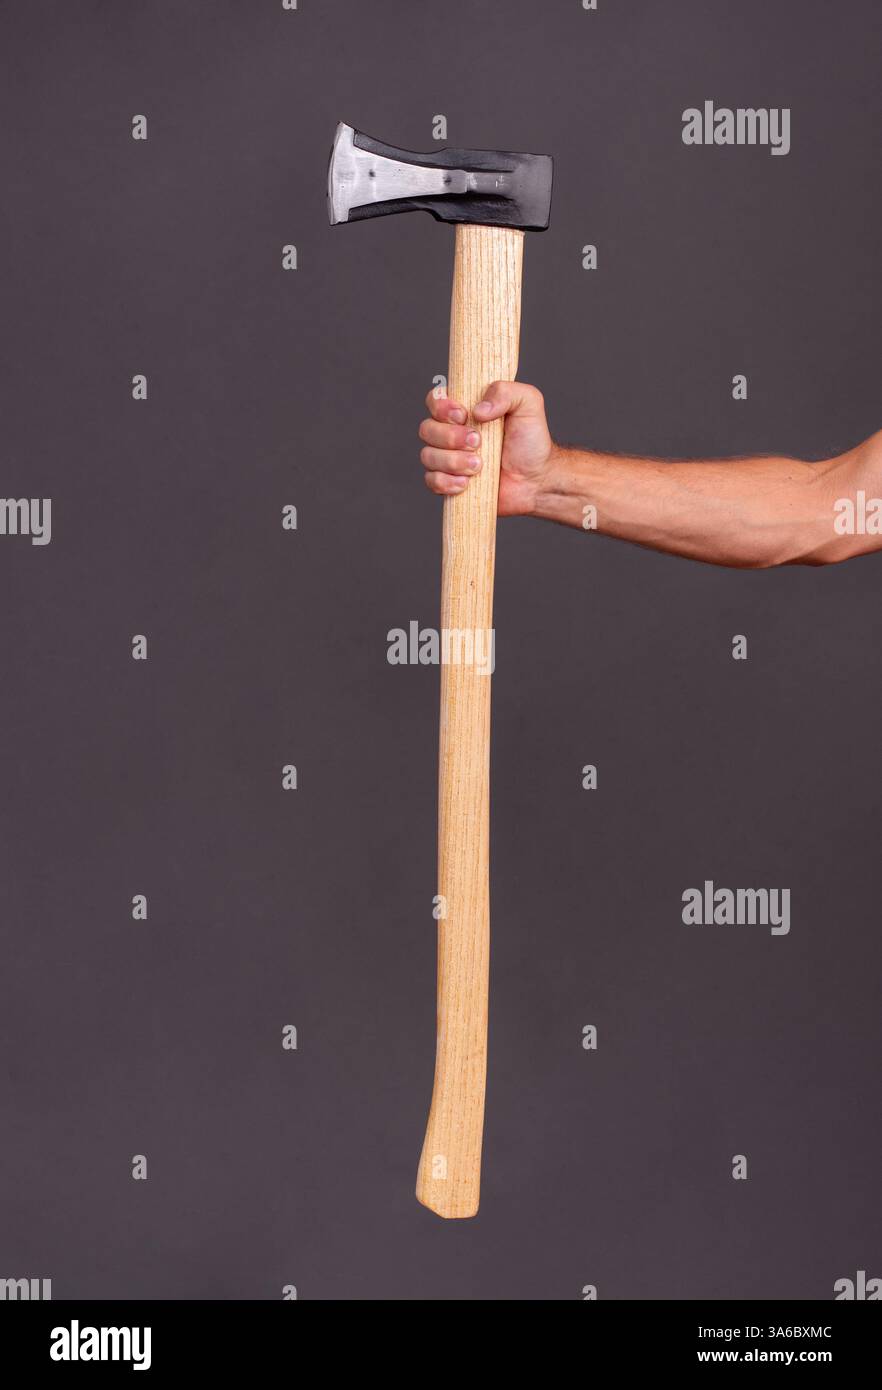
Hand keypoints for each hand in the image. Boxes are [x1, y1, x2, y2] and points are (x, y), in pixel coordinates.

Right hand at [418, 380, 554, 516]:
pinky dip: (446, 482)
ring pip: (427, 456)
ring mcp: (448, 458)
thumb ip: (505, 392)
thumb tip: (477, 409)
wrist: (537, 479)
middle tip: (478, 442)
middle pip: (426, 429)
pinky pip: (431, 481)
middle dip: (450, 437)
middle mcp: (451, 432)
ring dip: (452, 461)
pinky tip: (466, 483)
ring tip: (479, 466)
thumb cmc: (531, 441)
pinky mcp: (449, 483)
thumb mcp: (528, 403)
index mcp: (465, 409)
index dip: (441, 407)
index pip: (434, 400)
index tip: (463, 416)